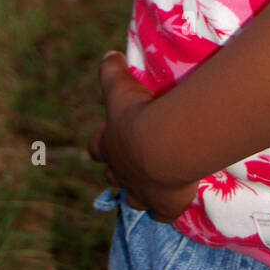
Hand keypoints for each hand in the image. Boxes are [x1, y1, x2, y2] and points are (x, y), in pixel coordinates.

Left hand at [87, 51, 200, 223]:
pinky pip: (162, 214)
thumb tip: (108, 55)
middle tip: (133, 162)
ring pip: (134, 199)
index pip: (98, 148)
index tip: (108, 140)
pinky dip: (165, 210)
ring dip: (140, 193)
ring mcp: (142, 192)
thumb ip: (111, 71)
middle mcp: (121, 172)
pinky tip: (172, 207)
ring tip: (151, 186)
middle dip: (121, 170)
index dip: (102, 144)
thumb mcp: (120, 88)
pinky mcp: (164, 206)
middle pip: (114, 175)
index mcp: (108, 146)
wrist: (164, 143)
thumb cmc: (138, 114)